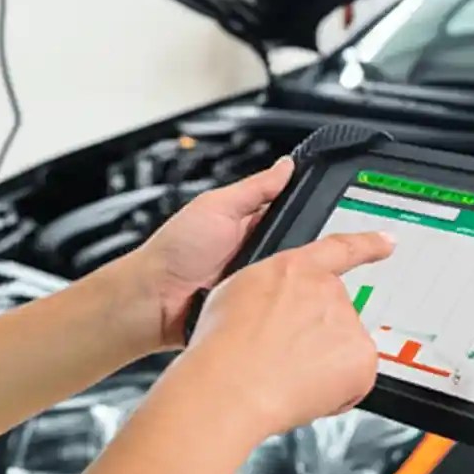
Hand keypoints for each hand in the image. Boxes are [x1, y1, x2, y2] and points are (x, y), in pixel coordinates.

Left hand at [121, 157, 295, 350]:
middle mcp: (255, 251)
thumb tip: (285, 166)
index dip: (305, 211)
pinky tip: (273, 297)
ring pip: (291, 276)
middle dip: (300, 249)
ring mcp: (256, 280)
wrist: (154, 298)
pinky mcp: (254, 307)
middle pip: (296, 247)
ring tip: (273, 271)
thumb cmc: (175, 249)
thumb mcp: (217, 206)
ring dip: (288, 275)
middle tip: (287, 248)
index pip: (291, 212)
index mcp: (248, 222)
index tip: (319, 210)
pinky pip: (277, 302)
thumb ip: (254, 188)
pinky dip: (277, 299)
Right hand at [171, 232, 393, 440]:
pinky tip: (304, 390)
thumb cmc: (222, 344)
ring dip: (324, 363)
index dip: (368, 245)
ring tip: (286, 376)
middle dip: (318, 335)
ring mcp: (347, 322)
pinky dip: (337, 389)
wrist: (231, 385)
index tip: (387, 242)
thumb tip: (275, 303)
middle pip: (335, 312)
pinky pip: (355, 376)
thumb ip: (270, 291)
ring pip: (342, 347)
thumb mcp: (235, 294)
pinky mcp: (361, 357)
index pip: (341, 249)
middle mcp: (327, 290)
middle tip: (286, 357)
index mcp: (295, 269)